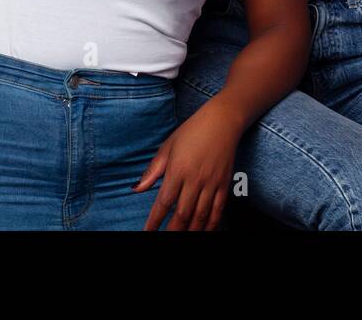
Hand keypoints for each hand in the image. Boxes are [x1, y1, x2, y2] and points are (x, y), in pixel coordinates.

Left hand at [134, 103, 237, 230]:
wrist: (222, 120)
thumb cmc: (191, 131)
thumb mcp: (167, 147)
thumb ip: (152, 171)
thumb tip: (136, 189)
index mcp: (177, 170)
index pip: (163, 202)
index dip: (154, 221)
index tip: (148, 232)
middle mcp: (195, 179)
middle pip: (182, 213)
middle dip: (172, 231)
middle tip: (164, 241)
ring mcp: (211, 182)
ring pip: (200, 215)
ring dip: (191, 231)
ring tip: (183, 239)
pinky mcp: (224, 183)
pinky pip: (218, 209)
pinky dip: (211, 223)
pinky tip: (205, 231)